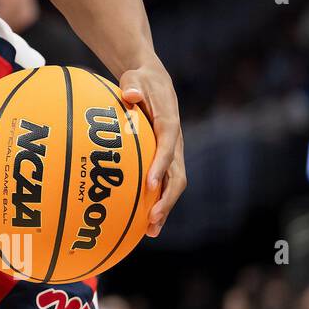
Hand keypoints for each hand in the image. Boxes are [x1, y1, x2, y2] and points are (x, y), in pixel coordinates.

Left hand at [118, 62, 186, 236]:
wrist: (154, 82)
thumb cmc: (141, 81)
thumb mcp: (135, 78)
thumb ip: (133, 86)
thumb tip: (130, 95)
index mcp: (169, 124)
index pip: (167, 148)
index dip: (160, 167)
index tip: (149, 184)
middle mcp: (175, 143)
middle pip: (177, 176)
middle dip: (167, 199)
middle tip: (152, 218)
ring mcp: (173, 153)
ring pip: (174, 185)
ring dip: (165, 207)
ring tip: (151, 231)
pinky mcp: (166, 159)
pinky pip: (164, 184)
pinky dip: (157, 201)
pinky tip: (143, 222)